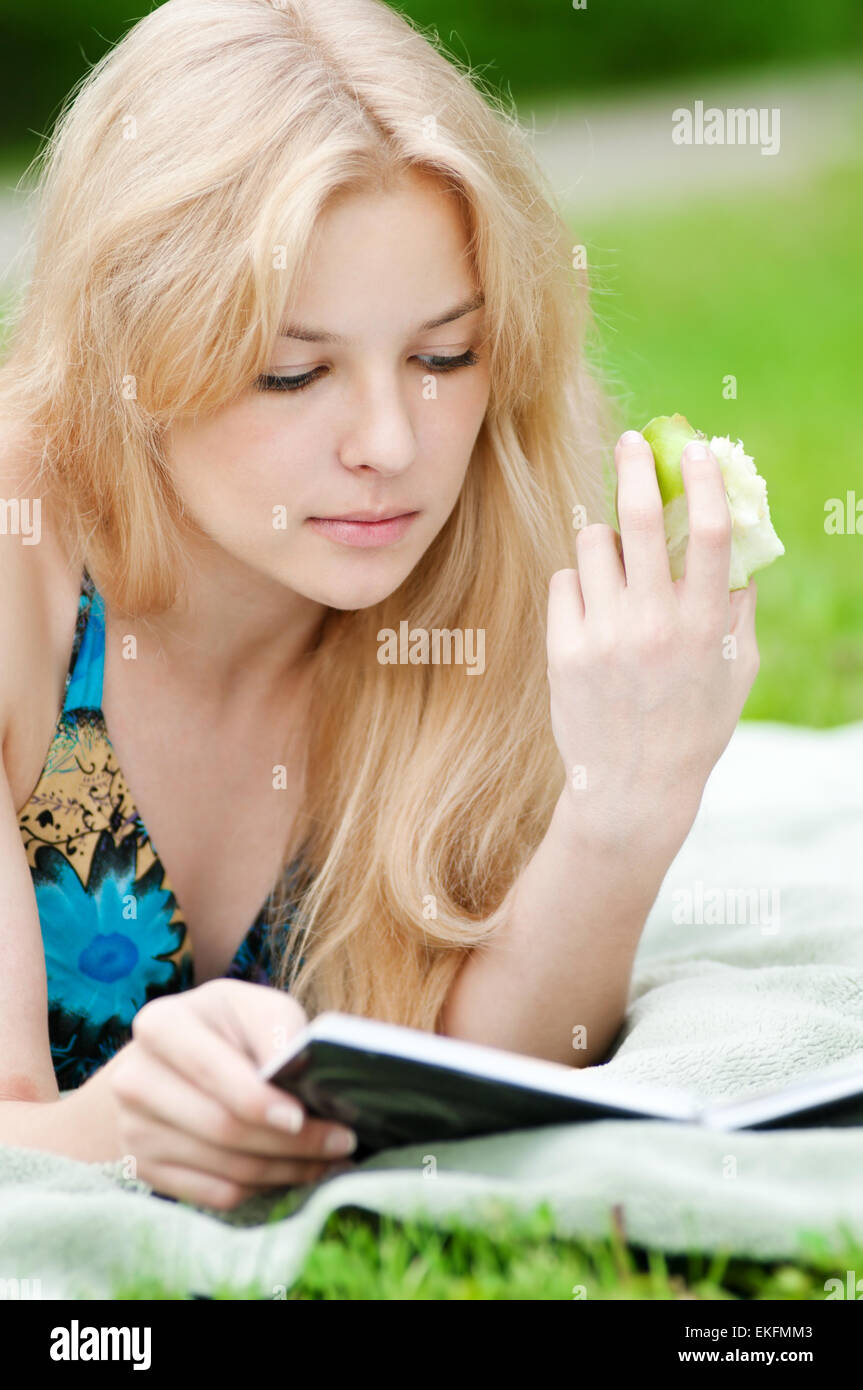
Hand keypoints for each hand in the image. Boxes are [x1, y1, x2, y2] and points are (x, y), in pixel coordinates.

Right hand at [84, 980, 358, 1209]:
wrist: (167, 1063)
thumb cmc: (225, 1028)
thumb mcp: (251, 1007)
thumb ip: (277, 1028)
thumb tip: (300, 1072)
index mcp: (162, 1026)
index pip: (212, 1071)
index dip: (258, 1099)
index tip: (300, 1115)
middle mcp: (135, 1079)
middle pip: (223, 1127)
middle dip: (291, 1141)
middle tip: (342, 1141)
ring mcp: (134, 1130)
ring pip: (226, 1167)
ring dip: (287, 1169)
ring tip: (329, 1158)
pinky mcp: (145, 1169)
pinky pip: (217, 1194)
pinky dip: (264, 1187)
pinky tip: (294, 1172)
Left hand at [547, 429, 759, 852]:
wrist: (631, 789)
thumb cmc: (693, 726)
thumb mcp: (737, 670)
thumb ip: (739, 605)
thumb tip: (739, 541)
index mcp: (706, 626)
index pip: (708, 534)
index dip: (703, 482)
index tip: (695, 449)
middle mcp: (654, 624)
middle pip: (638, 518)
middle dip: (634, 466)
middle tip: (630, 443)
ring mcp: (604, 636)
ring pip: (592, 544)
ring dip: (603, 541)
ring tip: (613, 567)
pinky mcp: (563, 649)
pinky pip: (564, 582)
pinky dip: (578, 586)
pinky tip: (590, 614)